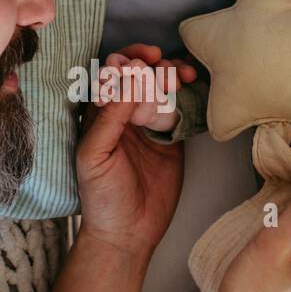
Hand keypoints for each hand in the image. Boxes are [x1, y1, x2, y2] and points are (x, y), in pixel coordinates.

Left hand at [76, 46, 188, 255]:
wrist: (128, 233)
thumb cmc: (102, 197)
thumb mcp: (95, 156)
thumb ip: (109, 119)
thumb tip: (129, 82)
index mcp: (100, 116)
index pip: (111, 76)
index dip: (127, 60)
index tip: (144, 58)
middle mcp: (124, 115)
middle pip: (140, 77)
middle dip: (154, 64)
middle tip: (167, 66)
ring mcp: (150, 126)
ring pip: (162, 89)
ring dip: (173, 75)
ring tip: (184, 75)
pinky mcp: (172, 140)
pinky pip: (181, 110)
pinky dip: (189, 96)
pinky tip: (195, 87)